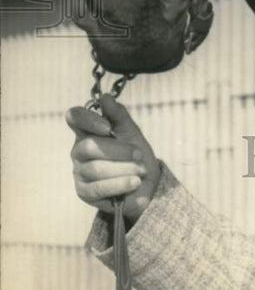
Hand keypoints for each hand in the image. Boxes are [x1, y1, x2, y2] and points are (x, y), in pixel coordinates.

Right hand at [66, 93, 160, 224]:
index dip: (88, 120)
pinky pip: (99, 188)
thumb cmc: (134, 152)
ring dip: (123, 169)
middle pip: (89, 146)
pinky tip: (135, 182)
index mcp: (87, 130)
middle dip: (118, 151)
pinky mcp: (84, 192)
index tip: (107, 128)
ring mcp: (79, 171)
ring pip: (95, 169)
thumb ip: (118, 115)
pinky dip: (120, 184)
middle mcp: (78, 150)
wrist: (145, 182)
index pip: (75, 117)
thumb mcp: (131, 131)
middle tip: (139, 154)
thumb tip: (105, 97)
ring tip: (141, 171)